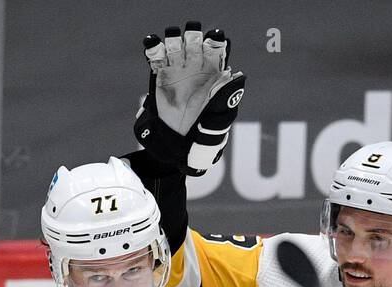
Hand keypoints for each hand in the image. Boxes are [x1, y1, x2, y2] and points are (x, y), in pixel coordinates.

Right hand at [133, 21, 245, 175]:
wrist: (179, 147)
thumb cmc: (204, 134)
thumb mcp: (220, 118)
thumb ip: (228, 96)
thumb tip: (239, 75)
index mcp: (214, 74)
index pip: (216, 49)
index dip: (216, 40)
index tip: (214, 39)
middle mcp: (196, 68)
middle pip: (195, 43)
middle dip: (193, 36)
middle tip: (191, 37)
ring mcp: (177, 71)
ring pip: (175, 46)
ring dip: (173, 39)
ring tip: (171, 40)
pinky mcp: (160, 77)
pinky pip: (156, 58)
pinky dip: (154, 48)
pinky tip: (152, 43)